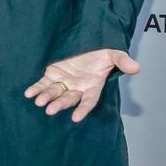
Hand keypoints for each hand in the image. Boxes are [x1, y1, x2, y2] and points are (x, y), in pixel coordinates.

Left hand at [23, 49, 139, 120]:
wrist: (87, 47)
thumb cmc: (101, 55)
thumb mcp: (113, 55)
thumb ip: (122, 61)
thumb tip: (137, 67)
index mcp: (92, 87)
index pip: (88, 101)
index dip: (83, 109)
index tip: (76, 118)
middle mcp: (77, 88)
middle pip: (68, 99)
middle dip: (60, 104)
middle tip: (50, 110)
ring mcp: (64, 83)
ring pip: (54, 92)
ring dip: (46, 97)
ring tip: (39, 102)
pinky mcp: (52, 76)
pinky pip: (43, 84)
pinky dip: (36, 89)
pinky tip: (28, 94)